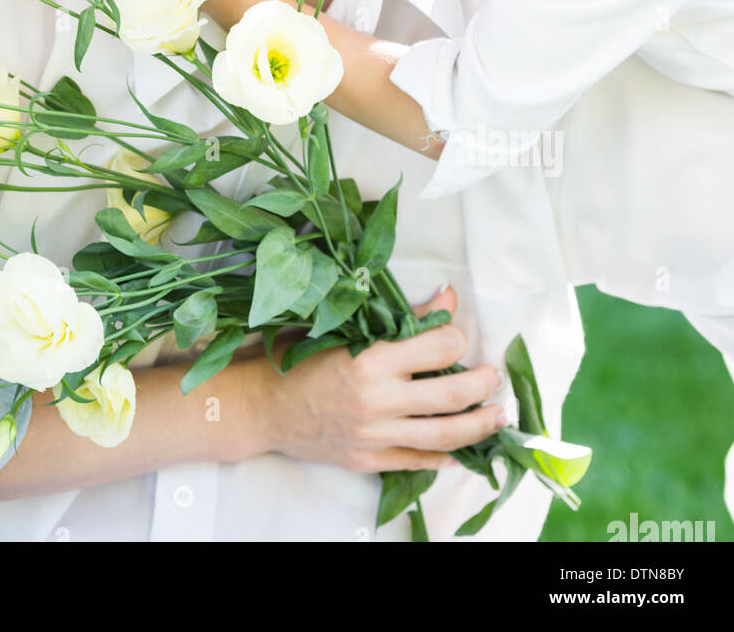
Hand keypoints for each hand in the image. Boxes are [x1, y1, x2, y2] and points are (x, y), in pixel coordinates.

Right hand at [251, 286, 504, 472]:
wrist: (264, 407)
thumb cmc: (300, 359)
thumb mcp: (346, 331)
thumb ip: (399, 320)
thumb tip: (447, 299)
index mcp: (370, 360)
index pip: (438, 347)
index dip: (457, 336)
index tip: (460, 332)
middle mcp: (376, 401)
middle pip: (451, 394)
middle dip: (483, 384)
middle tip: (493, 376)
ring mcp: (374, 436)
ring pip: (444, 434)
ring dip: (479, 424)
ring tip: (497, 415)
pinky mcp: (369, 460)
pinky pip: (418, 461)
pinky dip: (445, 455)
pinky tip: (461, 449)